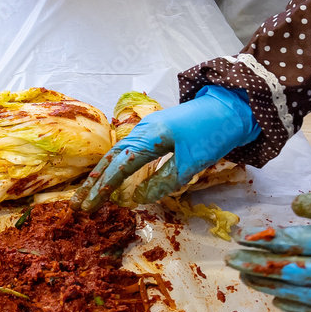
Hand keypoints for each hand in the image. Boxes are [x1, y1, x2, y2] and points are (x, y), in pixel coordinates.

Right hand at [76, 86, 258, 210]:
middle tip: (78, 204)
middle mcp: (142, 130)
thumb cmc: (214, 132)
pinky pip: (128, 151)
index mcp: (149, 136)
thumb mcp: (193, 162)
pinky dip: (116, 166)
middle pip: (110, 158)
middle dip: (93, 182)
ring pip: (117, 154)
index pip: (120, 165)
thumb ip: (165, 181)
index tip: (89, 206)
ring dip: (102, 175)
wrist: (232, 106)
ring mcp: (147, 129)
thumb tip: (139, 198)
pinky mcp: (155, 132)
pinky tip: (112, 177)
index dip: (103, 187)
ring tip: (89, 194)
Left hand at [227, 191, 310, 311]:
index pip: (294, 241)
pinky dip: (299, 307)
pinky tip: (278, 300)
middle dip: (256, 265)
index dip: (262, 240)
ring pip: (302, 293)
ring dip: (270, 286)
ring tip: (245, 278)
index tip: (239, 237)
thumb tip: (294, 207)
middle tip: (230, 260)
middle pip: (290, 269)